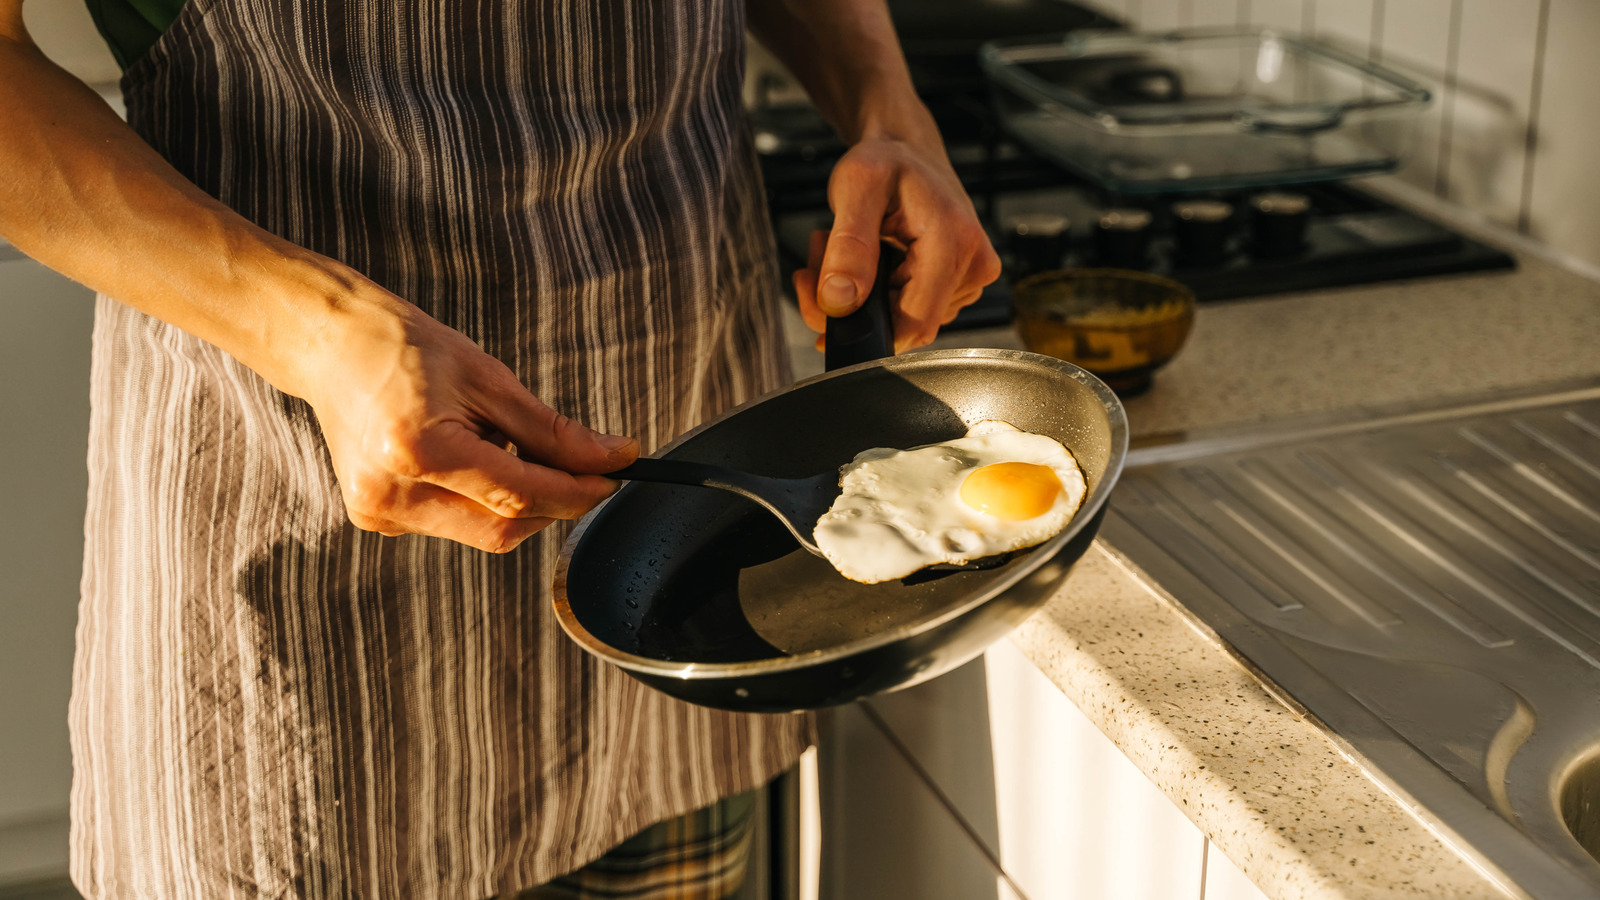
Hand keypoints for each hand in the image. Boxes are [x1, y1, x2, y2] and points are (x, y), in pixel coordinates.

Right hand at [299, 289, 637, 552]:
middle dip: (552, 503)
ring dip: (517, 501)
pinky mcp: (376, 519)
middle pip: (502, 528)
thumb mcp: (489, 378)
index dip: (576, 492)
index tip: (616, 476)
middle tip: (580, 467)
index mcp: (417, 450)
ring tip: (501, 442)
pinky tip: (467, 456)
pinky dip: (481, 499)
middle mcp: (391, 493)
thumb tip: (614, 458)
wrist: (331, 345)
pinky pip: (454, 523)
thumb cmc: (407, 349)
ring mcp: (379, 513)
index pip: (519, 495)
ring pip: (481, 532)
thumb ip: (551, 431)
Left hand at [793, 136, 1000, 353]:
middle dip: (852, 305)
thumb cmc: (887, 160)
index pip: (913, 324)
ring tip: (841, 252)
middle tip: (820, 261)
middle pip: (904, 326)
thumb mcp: (857, 186)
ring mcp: (969, 280)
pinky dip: (875, 295)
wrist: (908, 150)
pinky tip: (863, 263)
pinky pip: (909, 311)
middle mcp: (973, 267)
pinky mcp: (957, 286)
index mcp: (955, 243)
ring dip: (859, 298)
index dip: (863, 327)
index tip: (823, 302)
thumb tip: (840, 301)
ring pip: (902, 321)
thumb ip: (849, 245)